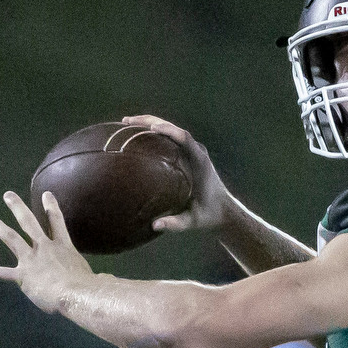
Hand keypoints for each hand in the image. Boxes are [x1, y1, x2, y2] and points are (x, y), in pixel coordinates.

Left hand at [0, 191, 91, 311]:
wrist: (76, 294)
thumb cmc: (89, 288)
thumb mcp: (95, 279)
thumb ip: (99, 278)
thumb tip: (109, 282)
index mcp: (63, 248)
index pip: (57, 222)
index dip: (51, 207)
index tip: (46, 194)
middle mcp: (45, 248)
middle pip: (29, 222)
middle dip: (17, 207)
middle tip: (7, 195)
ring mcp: (32, 259)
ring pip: (11, 238)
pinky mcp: (23, 275)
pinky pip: (1, 273)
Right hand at [120, 115, 230, 234]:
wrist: (222, 209)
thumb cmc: (208, 215)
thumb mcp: (192, 221)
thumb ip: (176, 223)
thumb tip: (155, 225)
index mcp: (200, 161)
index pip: (184, 138)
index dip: (168, 130)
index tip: (152, 128)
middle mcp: (196, 151)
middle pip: (173, 128)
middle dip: (149, 121)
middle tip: (126, 122)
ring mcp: (191, 150)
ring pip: (169, 130)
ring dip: (148, 124)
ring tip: (125, 124)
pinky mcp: (186, 154)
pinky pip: (168, 138)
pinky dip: (152, 133)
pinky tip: (135, 135)